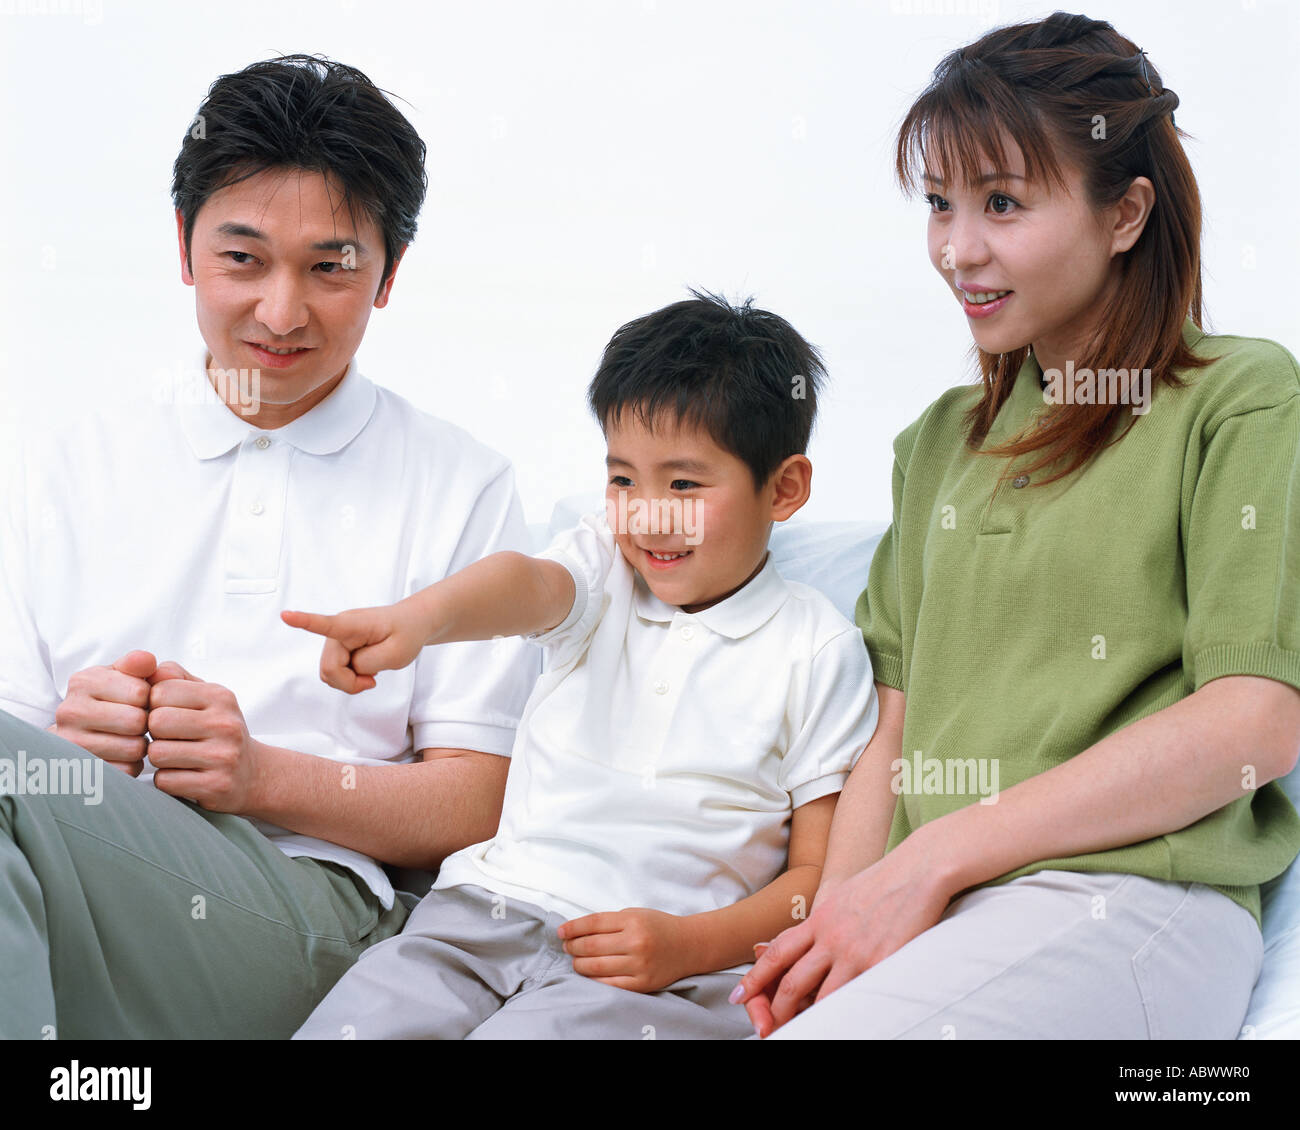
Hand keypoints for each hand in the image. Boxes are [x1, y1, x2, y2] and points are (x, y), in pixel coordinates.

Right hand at [49, 650, 156, 774]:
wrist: (76, 735)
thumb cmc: (110, 700)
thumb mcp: (121, 676)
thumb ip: (137, 664)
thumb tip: (148, 661)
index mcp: (82, 682)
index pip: (140, 692)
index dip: (150, 698)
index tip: (141, 701)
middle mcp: (70, 711)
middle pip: (136, 721)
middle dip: (147, 723)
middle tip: (139, 723)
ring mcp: (71, 743)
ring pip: (133, 748)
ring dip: (141, 745)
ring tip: (131, 738)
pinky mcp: (81, 771)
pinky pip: (127, 771)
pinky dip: (133, 765)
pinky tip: (122, 756)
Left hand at [145, 662, 265, 812]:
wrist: (253, 773)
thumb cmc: (217, 730)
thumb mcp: (205, 696)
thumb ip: (174, 677)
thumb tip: (141, 667)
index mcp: (221, 697)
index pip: (160, 691)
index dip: (154, 705)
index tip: (168, 715)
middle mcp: (225, 724)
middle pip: (156, 722)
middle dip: (154, 733)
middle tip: (170, 738)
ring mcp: (223, 757)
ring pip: (157, 753)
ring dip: (159, 759)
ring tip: (177, 757)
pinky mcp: (215, 786)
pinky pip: (165, 781)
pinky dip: (167, 780)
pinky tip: (183, 775)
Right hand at [280, 603, 425, 693]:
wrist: (411, 624)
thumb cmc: (406, 633)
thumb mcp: (397, 654)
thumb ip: (369, 663)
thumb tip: (349, 667)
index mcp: (353, 624)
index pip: (326, 624)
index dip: (304, 622)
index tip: (285, 615)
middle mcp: (339, 629)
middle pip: (330, 669)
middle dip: (349, 682)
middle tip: (372, 681)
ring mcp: (336, 639)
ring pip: (329, 673)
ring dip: (349, 681)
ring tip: (371, 674)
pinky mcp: (338, 647)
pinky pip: (335, 671)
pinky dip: (349, 678)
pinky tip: (365, 670)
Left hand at [559, 908, 690, 993]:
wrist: (688, 945)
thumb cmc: (658, 927)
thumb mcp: (635, 914)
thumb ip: (609, 922)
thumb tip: (577, 931)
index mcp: (632, 920)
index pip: (593, 923)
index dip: (573, 928)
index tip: (561, 931)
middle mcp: (635, 942)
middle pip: (591, 946)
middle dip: (573, 946)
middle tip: (567, 946)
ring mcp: (639, 964)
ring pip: (596, 967)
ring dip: (579, 964)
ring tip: (575, 960)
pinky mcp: (641, 983)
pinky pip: (609, 984)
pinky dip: (593, 979)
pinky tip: (588, 974)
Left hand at [732, 844, 954, 1037]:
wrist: (918, 868)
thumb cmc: (884, 882)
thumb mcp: (841, 896)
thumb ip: (822, 921)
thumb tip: (804, 940)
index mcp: (819, 919)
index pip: (776, 953)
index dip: (755, 977)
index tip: (740, 995)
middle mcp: (831, 937)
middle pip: (792, 982)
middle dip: (776, 1011)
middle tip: (768, 1027)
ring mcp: (855, 952)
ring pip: (821, 998)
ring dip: (808, 1020)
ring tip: (801, 1032)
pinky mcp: (881, 963)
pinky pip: (856, 999)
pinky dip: (844, 1016)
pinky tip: (838, 1025)